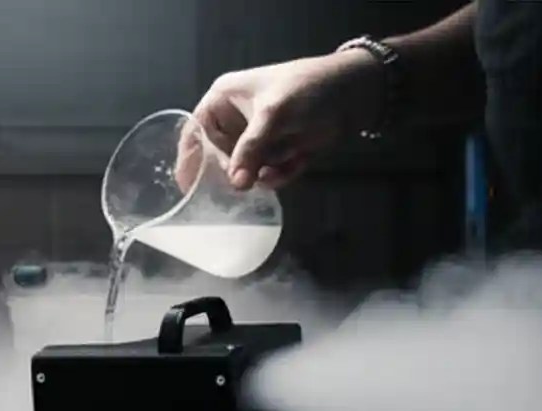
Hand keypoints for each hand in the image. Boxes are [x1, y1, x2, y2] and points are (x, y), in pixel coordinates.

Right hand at [182, 50, 382, 190]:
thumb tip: (235, 185)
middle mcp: (237, 120)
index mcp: (224, 99)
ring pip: (246, 170)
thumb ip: (250, 150)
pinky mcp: (280, 153)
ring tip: (274, 170)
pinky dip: (279, 175)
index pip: (195, 131)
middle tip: (235, 189)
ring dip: (260, 174)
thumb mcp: (272, 115)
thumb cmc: (305, 89)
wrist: (355, 92)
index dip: (189, 158)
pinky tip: (292, 166)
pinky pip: (269, 174)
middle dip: (230, 172)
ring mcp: (260, 139)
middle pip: (219, 156)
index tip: (187, 186)